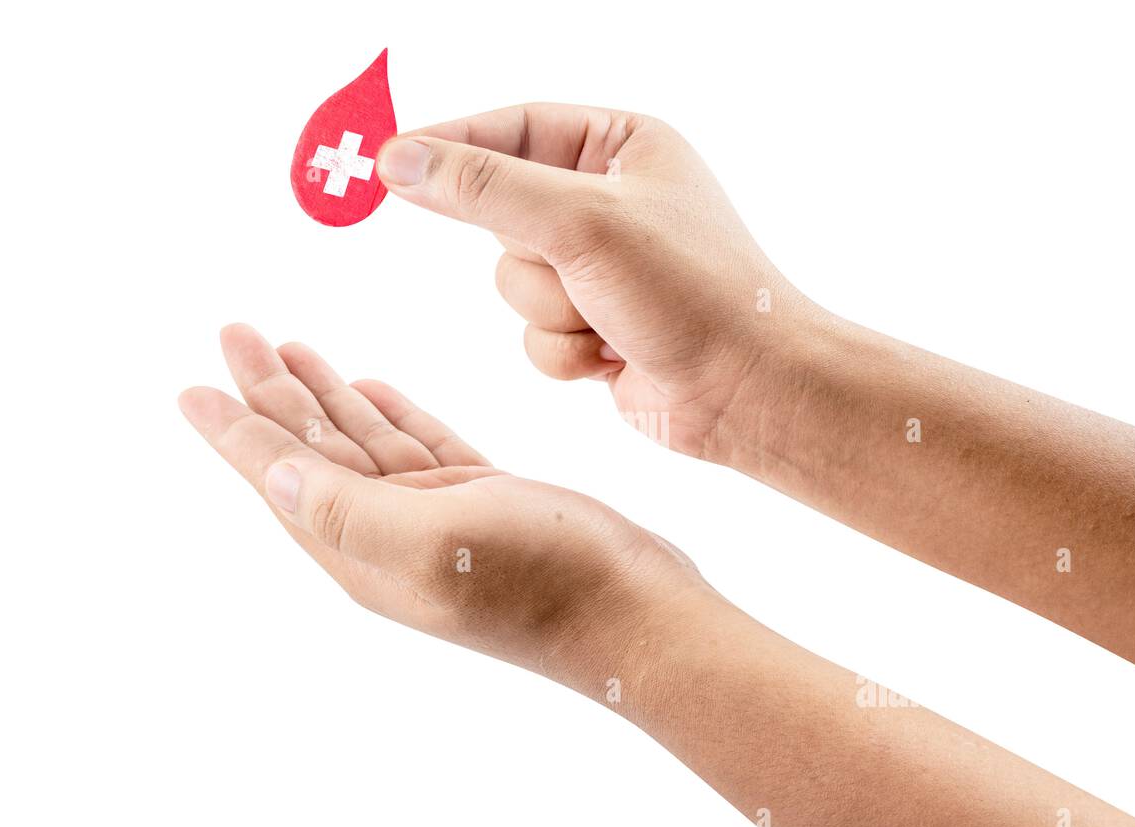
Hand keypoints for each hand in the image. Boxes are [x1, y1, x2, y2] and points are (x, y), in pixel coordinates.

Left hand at [178, 324, 707, 682]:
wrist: (638, 613)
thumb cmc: (545, 583)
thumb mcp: (434, 541)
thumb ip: (345, 509)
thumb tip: (270, 474)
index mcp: (364, 549)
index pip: (280, 477)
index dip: (233, 432)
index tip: (188, 388)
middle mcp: (390, 535)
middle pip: (313, 450)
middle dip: (271, 392)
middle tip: (237, 330)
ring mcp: (438, 518)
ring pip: (364, 443)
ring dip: (325, 395)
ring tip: (291, 347)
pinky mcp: (484, 501)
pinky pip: (419, 448)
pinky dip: (390, 414)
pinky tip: (372, 388)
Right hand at [375, 104, 811, 459]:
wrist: (748, 392)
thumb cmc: (692, 290)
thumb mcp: (581, 220)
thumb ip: (483, 188)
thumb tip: (397, 160)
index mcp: (623, 146)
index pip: (515, 126)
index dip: (452, 145)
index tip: (387, 162)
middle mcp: (610, 202)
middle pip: (503, 216)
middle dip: (534, 257)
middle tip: (579, 268)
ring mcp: (601, 269)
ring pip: (511, 283)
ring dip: (551, 311)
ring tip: (610, 318)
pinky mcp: (596, 327)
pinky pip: (533, 335)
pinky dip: (565, 352)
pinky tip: (613, 357)